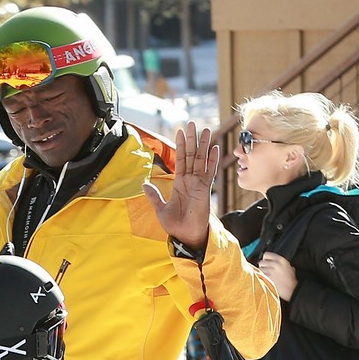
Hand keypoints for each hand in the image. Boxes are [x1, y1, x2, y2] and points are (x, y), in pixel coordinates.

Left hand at [143, 121, 218, 249]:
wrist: (186, 236)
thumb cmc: (175, 226)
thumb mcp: (161, 209)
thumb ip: (155, 196)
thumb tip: (144, 184)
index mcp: (179, 183)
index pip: (181, 160)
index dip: (181, 145)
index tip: (180, 131)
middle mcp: (190, 181)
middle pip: (192, 155)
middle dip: (192, 139)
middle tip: (192, 123)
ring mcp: (199, 184)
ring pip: (201, 160)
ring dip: (203, 145)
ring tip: (206, 130)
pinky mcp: (205, 190)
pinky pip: (209, 172)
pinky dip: (212, 160)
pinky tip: (214, 148)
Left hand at [258, 252, 297, 300]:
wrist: (292, 289)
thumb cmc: (291, 280)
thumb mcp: (289, 267)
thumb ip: (281, 263)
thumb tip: (275, 262)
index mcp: (281, 259)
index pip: (266, 254)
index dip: (265, 259)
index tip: (266, 263)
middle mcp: (275, 263)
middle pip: (261, 262)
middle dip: (262, 267)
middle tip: (266, 271)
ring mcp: (271, 270)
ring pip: (259, 269)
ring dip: (261, 273)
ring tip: (266, 277)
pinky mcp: (267, 277)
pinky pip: (259, 275)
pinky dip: (261, 278)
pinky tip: (265, 280)